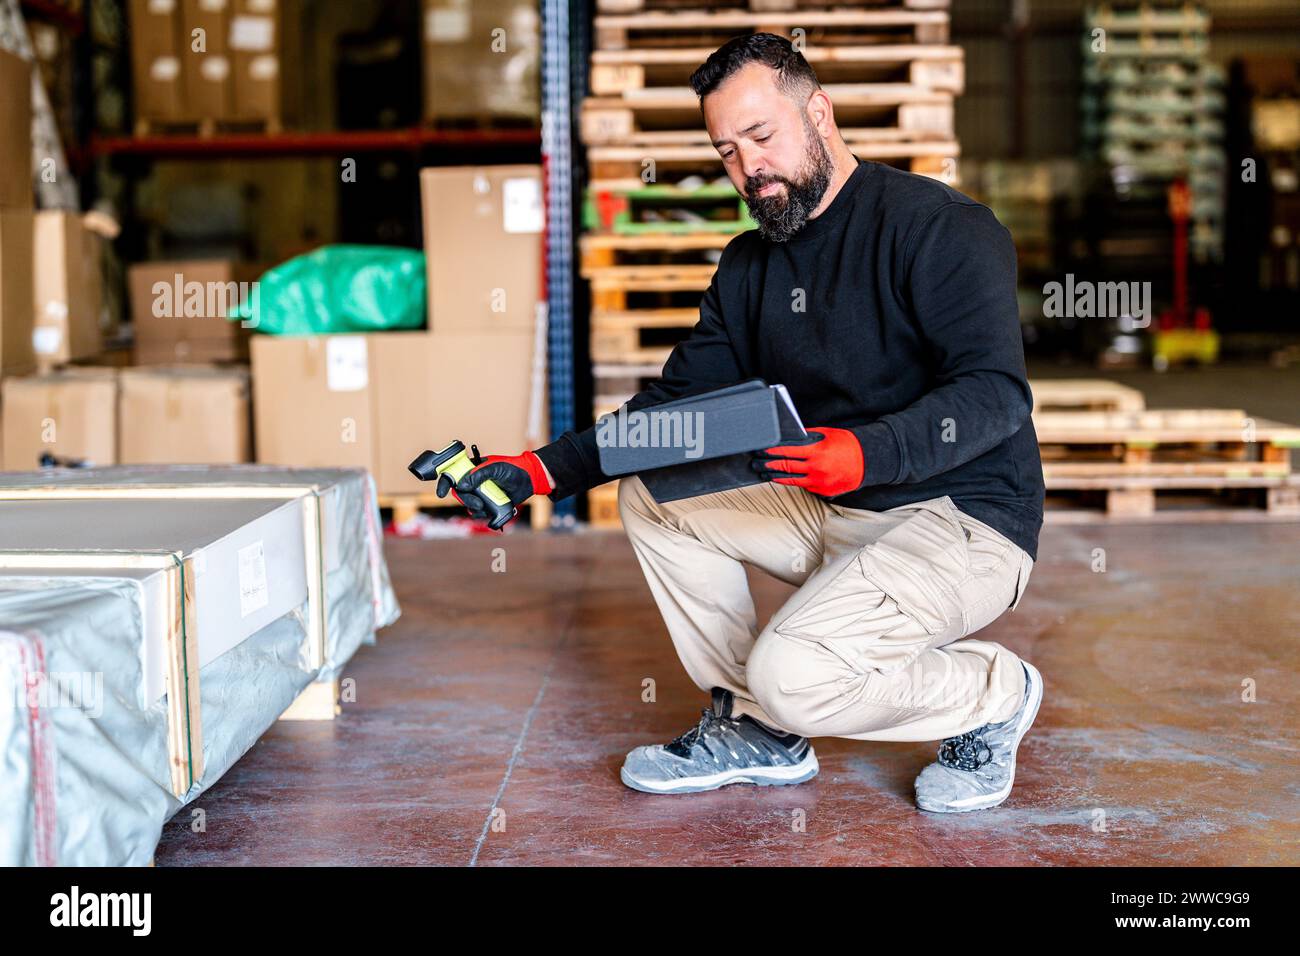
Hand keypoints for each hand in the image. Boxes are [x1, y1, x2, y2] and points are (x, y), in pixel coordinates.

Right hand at [438, 450, 552, 528]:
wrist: (530, 480)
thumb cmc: (513, 469)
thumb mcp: (496, 468)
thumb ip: (479, 475)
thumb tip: (462, 485)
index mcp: (473, 470)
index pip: (453, 475)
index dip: (444, 483)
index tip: (441, 493)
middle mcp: (474, 482)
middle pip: (460, 494)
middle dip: (467, 500)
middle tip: (479, 503)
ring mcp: (482, 494)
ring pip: (469, 505)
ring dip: (475, 509)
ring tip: (487, 507)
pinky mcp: (489, 504)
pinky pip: (480, 513)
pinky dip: (483, 515)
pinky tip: (490, 514)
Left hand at [750, 426, 864, 497]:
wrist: (867, 462)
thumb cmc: (847, 445)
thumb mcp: (826, 435)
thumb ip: (807, 437)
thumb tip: (789, 437)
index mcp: (817, 452)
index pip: (788, 452)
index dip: (772, 452)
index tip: (762, 451)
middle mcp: (817, 469)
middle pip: (786, 468)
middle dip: (768, 465)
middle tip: (756, 464)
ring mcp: (819, 482)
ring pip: (792, 480)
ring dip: (775, 477)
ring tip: (764, 473)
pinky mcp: (823, 491)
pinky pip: (804, 486)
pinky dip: (794, 481)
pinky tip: (784, 478)